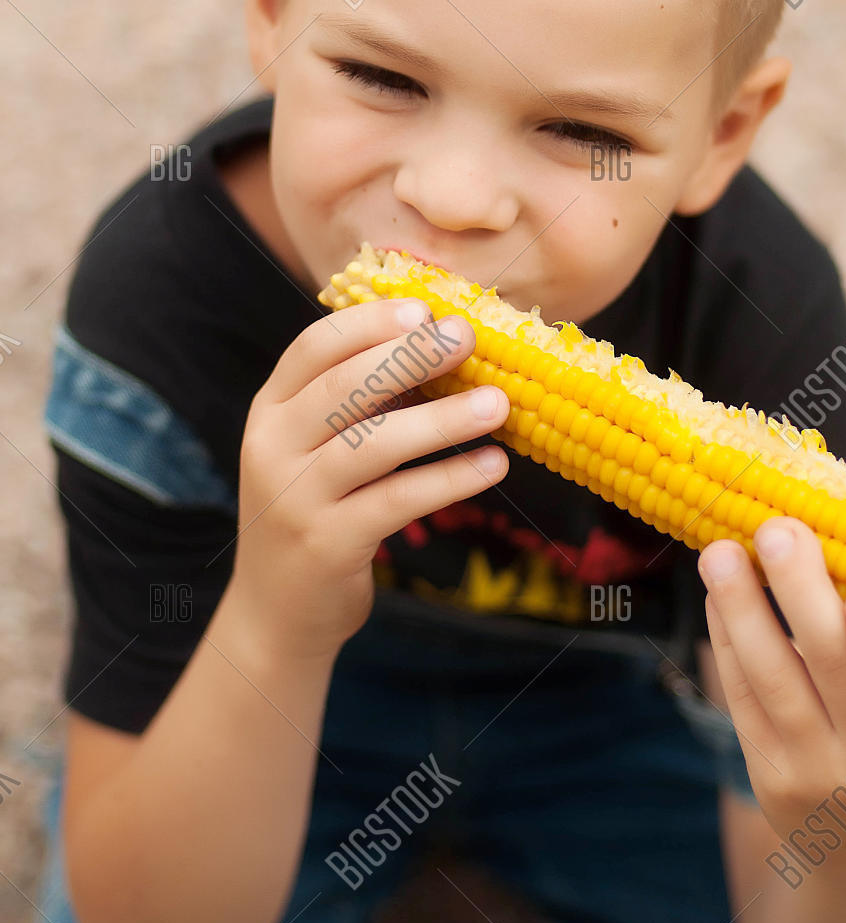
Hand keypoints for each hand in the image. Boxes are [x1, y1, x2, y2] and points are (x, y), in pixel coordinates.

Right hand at [231, 298, 509, 659]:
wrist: (277, 613)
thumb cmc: (316, 510)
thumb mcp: (316, 449)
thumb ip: (359, 401)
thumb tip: (442, 346)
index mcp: (269, 410)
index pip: (313, 348)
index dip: (370, 323)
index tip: (425, 310)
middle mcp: (270, 447)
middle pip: (343, 388)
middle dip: (410, 357)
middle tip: (468, 339)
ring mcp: (294, 498)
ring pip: (373, 445)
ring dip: (442, 420)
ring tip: (499, 404)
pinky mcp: (326, 544)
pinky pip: (397, 501)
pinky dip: (450, 479)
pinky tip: (492, 465)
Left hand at [697, 520, 845, 889]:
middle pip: (831, 670)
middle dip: (801, 593)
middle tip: (778, 529)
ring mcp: (814, 774)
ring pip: (772, 681)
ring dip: (742, 609)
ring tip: (720, 551)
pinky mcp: (768, 777)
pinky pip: (743, 700)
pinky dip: (728, 641)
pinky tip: (717, 597)